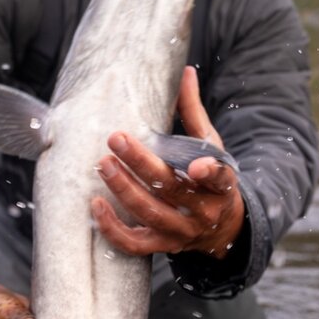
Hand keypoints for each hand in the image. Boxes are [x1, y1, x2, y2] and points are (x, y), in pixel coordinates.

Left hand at [91, 66, 243, 258]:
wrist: (223, 230)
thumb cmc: (211, 179)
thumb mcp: (211, 146)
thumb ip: (194, 113)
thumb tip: (185, 71)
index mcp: (220, 185)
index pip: (219, 179)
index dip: (209, 173)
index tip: (195, 165)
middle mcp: (202, 211)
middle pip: (171, 188)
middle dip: (142, 164)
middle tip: (116, 139)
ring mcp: (181, 231)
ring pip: (150, 213)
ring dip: (123, 189)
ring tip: (102, 165)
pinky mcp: (163, 246)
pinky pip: (135, 243)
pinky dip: (113, 228)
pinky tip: (95, 205)